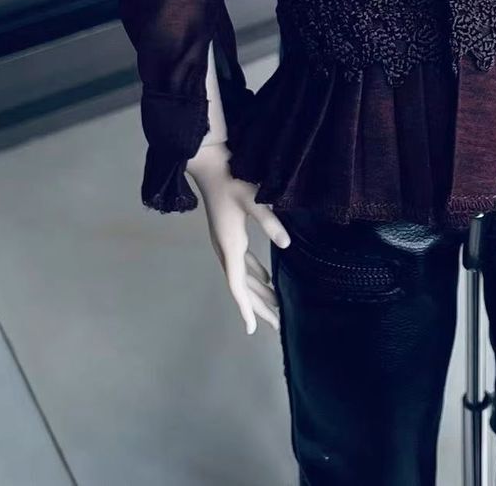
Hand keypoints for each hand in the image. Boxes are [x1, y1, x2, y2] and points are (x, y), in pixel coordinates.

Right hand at [184, 141, 291, 335]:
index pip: (238, 286)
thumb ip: (269, 222)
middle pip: (242, 287)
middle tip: (277, 326)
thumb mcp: (253, 200)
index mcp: (230, 245)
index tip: (254, 330)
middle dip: (259, 307)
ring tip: (276, 307)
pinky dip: (256, 274)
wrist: (209, 165)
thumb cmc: (231, 180)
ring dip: (258, 292)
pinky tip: (267, 278)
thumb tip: (286, 245)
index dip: (247, 309)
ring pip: (242, 276)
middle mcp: (225, 249)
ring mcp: (225, 243)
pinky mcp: (228, 234)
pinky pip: (243, 263)